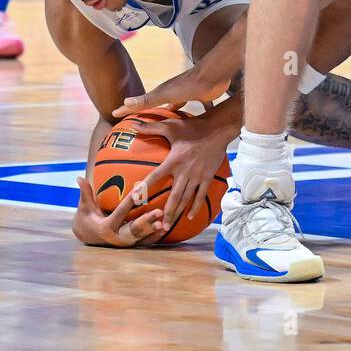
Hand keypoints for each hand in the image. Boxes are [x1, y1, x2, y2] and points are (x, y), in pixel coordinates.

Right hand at [72, 176, 168, 246]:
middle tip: (160, 212)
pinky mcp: (131, 245)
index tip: (140, 191)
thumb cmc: (87, 217)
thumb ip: (85, 193)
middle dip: (147, 221)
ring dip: (154, 230)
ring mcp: (125, 243)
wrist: (87, 236)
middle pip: (134, 229)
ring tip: (166, 222)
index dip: (130, 201)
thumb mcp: (85, 207)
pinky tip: (167, 229)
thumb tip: (79, 177)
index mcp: (106, 228)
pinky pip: (145, 242)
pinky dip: (155, 236)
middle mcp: (117, 237)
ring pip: (142, 237)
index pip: (120, 212)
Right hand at [112, 66, 227, 118]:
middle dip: (154, 112)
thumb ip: (146, 100)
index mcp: (162, 93)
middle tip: (146, 122)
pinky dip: (203, 113)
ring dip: (176, 113)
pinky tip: (204, 122)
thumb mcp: (164, 95)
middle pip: (161, 105)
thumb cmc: (187, 85)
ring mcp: (189, 94)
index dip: (129, 108)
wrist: (213, 75)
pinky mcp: (204, 96)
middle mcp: (174, 93)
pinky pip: (203, 106)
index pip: (142, 103)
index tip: (116, 113)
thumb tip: (124, 102)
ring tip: (172, 124)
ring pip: (180, 105)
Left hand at [132, 113, 230, 227]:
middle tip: (159, 226)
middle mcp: (184, 172)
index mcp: (173, 161)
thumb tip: (133, 124)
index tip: (135, 200)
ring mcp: (197, 176)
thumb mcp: (170, 126)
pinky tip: (190, 216)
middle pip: (173, 196)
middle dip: (166, 212)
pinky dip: (195, 206)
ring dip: (177, 213)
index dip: (144, 188)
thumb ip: (150, 127)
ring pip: (185, 199)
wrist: (218, 130)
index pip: (155, 177)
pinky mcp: (207, 177)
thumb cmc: (193, 127)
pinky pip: (201, 195)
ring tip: (169, 225)